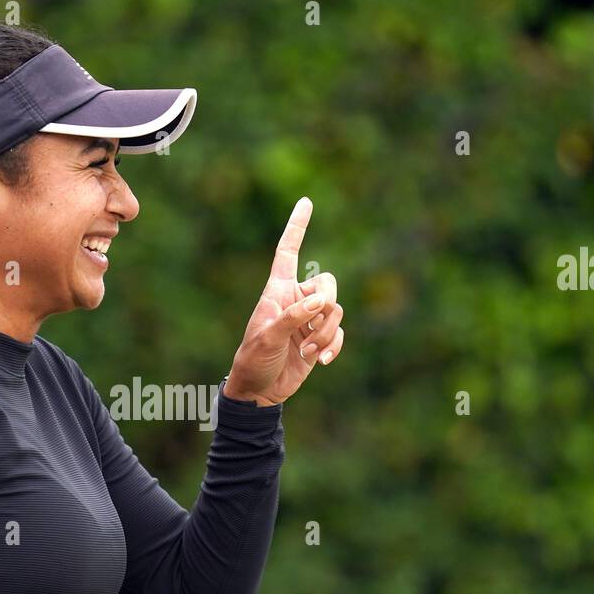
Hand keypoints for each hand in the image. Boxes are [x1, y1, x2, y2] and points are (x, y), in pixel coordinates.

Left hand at [223, 197, 344, 405]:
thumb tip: (322, 301)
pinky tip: (320, 362)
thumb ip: (294, 317)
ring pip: (336, 312)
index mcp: (277, 290)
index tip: (306, 202)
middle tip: (312, 328)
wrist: (259, 391)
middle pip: (328, 284)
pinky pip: (339, 333)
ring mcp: (309, 319)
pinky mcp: (318, 339)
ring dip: (326, 335)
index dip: (297, 227)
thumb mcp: (268, 337)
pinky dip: (333, 347)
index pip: (288, 251)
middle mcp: (296, 300)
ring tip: (307, 354)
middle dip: (327, 307)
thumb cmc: (254, 360)